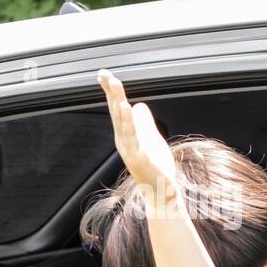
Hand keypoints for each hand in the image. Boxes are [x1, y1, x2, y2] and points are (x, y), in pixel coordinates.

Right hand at [98, 69, 176, 198]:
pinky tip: (127, 109)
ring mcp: (129, 149)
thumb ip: (144, 123)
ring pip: (122, 123)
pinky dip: (129, 123)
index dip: (111, 92)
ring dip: (118, 103)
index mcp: (126, 135)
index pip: (117, 109)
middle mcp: (124, 140)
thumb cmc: (156, 167)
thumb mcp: (151, 139)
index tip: (104, 75)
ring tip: (115, 86)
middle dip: (111, 93)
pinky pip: (133, 137)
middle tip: (104, 74)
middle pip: (116, 112)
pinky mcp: (138, 158)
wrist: (162, 192)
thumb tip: (138, 105)